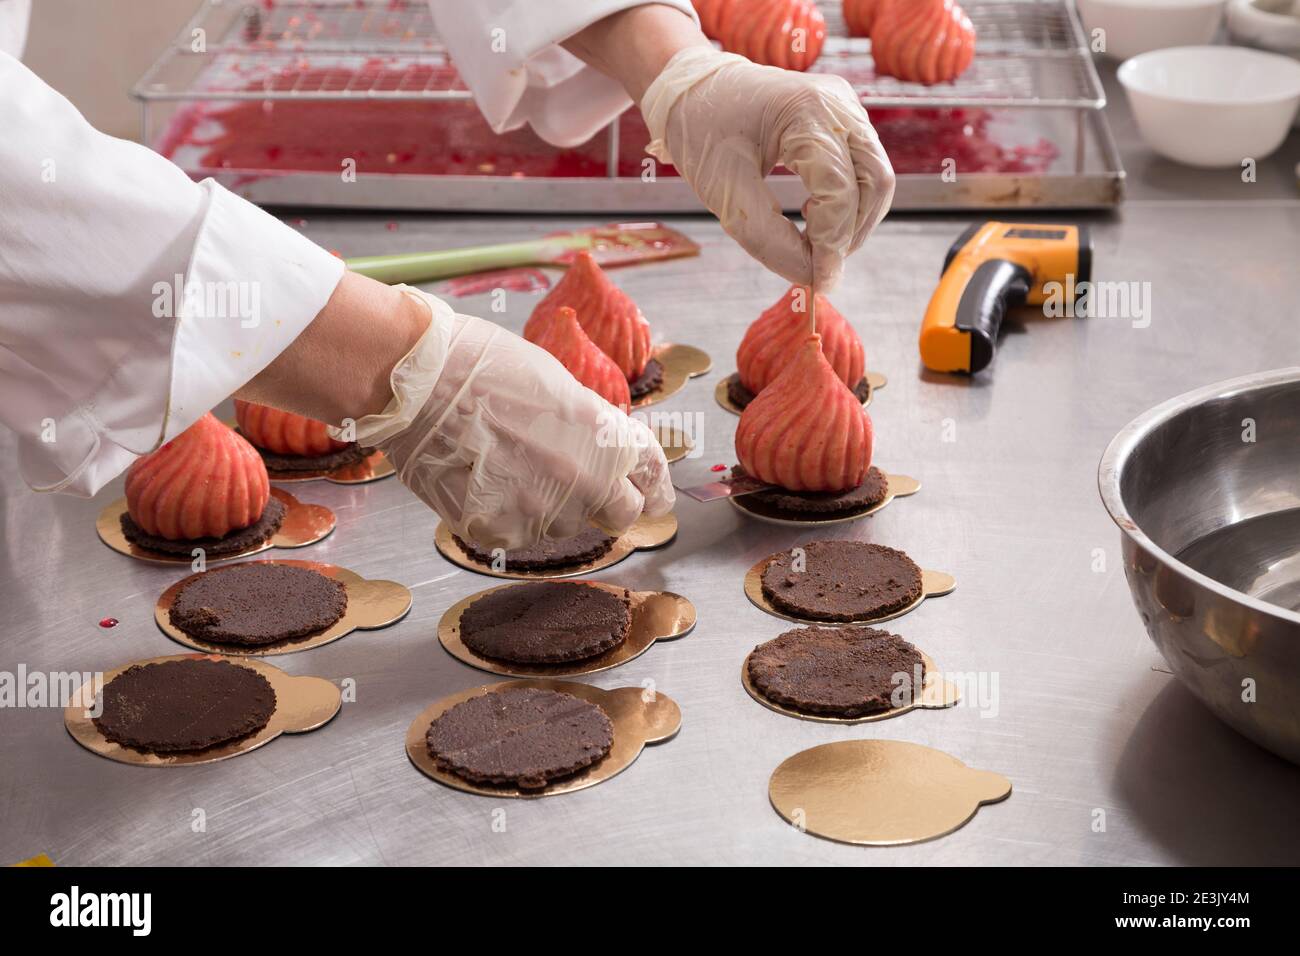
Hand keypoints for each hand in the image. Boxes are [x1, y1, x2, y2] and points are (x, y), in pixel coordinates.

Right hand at [345, 287, 674, 549]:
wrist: (419, 381)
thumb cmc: (482, 366)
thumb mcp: (558, 385)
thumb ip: (589, 427)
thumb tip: (596, 449)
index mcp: (607, 437)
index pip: (651, 474)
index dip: (653, 486)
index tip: (653, 495)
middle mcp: (586, 481)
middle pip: (621, 514)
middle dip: (610, 503)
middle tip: (580, 485)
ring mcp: (543, 512)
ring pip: (565, 525)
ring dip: (550, 504)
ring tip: (508, 463)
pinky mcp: (500, 531)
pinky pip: (517, 533)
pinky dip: (506, 514)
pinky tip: (482, 478)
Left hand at [641, 46, 895, 290]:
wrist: (693, 89)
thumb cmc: (701, 133)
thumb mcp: (723, 191)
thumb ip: (767, 238)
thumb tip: (813, 277)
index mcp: (805, 111)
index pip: (839, 189)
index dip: (833, 243)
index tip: (819, 282)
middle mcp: (837, 103)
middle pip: (875, 183)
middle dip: (851, 235)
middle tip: (818, 265)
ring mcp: (846, 106)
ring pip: (876, 179)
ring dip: (852, 221)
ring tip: (810, 236)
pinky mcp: (845, 117)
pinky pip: (864, 169)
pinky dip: (847, 202)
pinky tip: (813, 213)